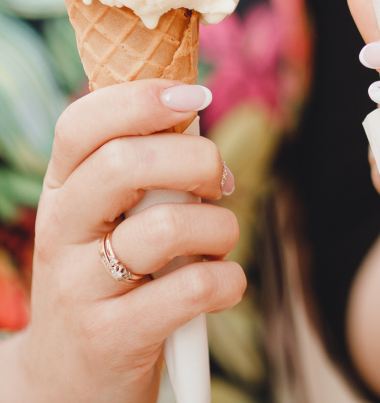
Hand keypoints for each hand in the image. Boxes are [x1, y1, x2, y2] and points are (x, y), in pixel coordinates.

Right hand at [4, 81, 244, 402]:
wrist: (71, 382)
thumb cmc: (113, 278)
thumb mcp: (111, 217)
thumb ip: (143, 165)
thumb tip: (195, 100)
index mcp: (63, 191)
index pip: (81, 124)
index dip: (141, 99)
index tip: (196, 95)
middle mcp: (61, 232)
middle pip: (125, 164)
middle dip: (197, 161)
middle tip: (219, 183)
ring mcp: (80, 288)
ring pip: (168, 228)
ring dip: (220, 229)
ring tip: (218, 245)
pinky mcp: (112, 337)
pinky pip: (192, 289)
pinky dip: (228, 281)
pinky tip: (222, 287)